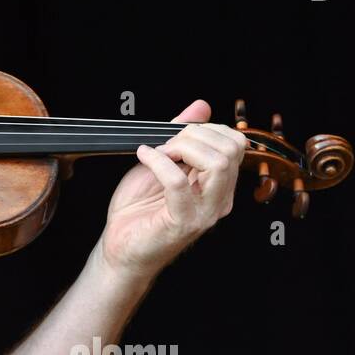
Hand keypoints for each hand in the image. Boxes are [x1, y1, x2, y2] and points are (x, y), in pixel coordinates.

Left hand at [99, 100, 247, 277]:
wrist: (120, 248)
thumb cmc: (139, 209)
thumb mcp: (161, 162)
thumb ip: (181, 134)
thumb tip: (201, 106)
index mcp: (219, 184)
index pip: (234, 143)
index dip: (204, 130)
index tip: (175, 137)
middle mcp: (219, 198)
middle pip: (231, 148)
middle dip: (194, 134)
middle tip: (166, 145)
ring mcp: (204, 212)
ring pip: (218, 163)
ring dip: (182, 147)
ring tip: (157, 153)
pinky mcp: (183, 221)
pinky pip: (178, 181)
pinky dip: (158, 161)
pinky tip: (144, 156)